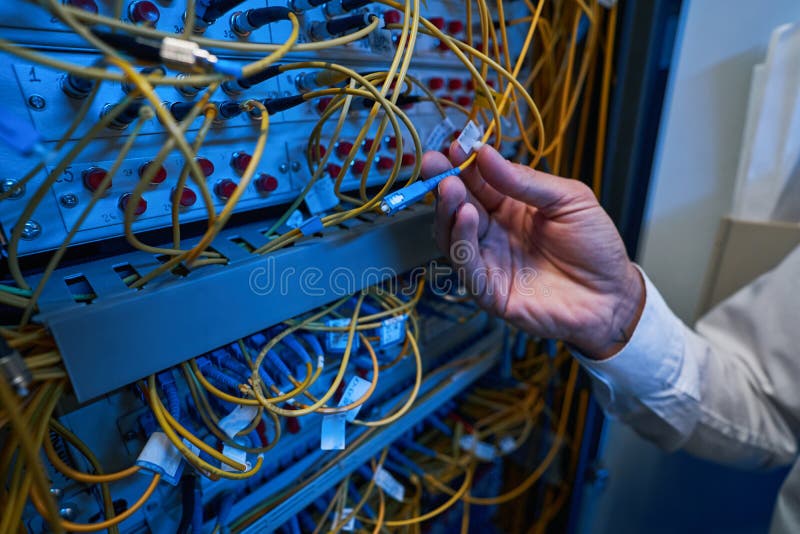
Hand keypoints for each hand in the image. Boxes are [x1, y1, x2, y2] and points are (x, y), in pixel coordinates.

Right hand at [423, 143, 644, 359]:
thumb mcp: (569, 199)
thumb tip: (485, 154)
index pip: (476, 183)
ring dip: (447, 210)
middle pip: (457, 207)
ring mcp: (489, 262)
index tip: (452, 146)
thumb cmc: (595, 248)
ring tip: (451, 187)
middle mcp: (494, 234)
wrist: (613, 296)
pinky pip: (466, 267)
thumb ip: (526, 181)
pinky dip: (461, 241)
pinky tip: (466, 217)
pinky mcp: (490, 292)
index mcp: (510, 208)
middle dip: (444, 183)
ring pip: (453, 236)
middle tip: (434, 164)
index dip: (461, 164)